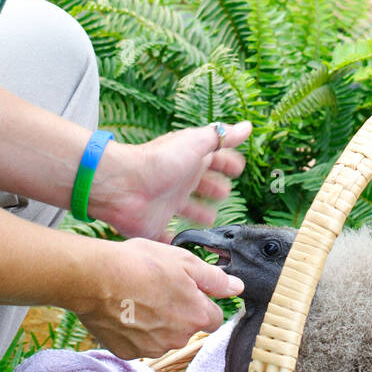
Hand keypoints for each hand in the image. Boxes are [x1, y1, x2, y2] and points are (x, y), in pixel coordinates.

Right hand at [73, 236, 243, 358]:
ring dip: (157, 322)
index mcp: (197, 317)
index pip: (213, 316)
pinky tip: (125, 310)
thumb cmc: (139, 264)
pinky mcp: (127, 352)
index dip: (201, 300)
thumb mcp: (184, 261)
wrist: (94, 278)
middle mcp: (178, 339)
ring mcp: (151, 349)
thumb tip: (237, 287)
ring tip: (138, 297)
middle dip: (179, 311)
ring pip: (163, 336)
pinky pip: (139, 343)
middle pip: (188, 327)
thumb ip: (214, 278)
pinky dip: (135, 330)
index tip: (186, 288)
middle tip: (159, 287)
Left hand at [88, 121, 252, 240]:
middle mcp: (178, 182)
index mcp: (189, 162)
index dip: (227, 164)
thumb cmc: (159, 160)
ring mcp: (167, 204)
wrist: (124, 185)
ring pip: (187, 211)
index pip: (213, 161)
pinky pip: (167, 236)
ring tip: (213, 220)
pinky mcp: (156, 225)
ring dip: (200, 215)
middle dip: (215, 189)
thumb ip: (221, 137)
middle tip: (226, 193)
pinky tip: (185, 245)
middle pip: (201, 186)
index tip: (239, 168)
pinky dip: (175, 240)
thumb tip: (247, 126)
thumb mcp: (196, 143)